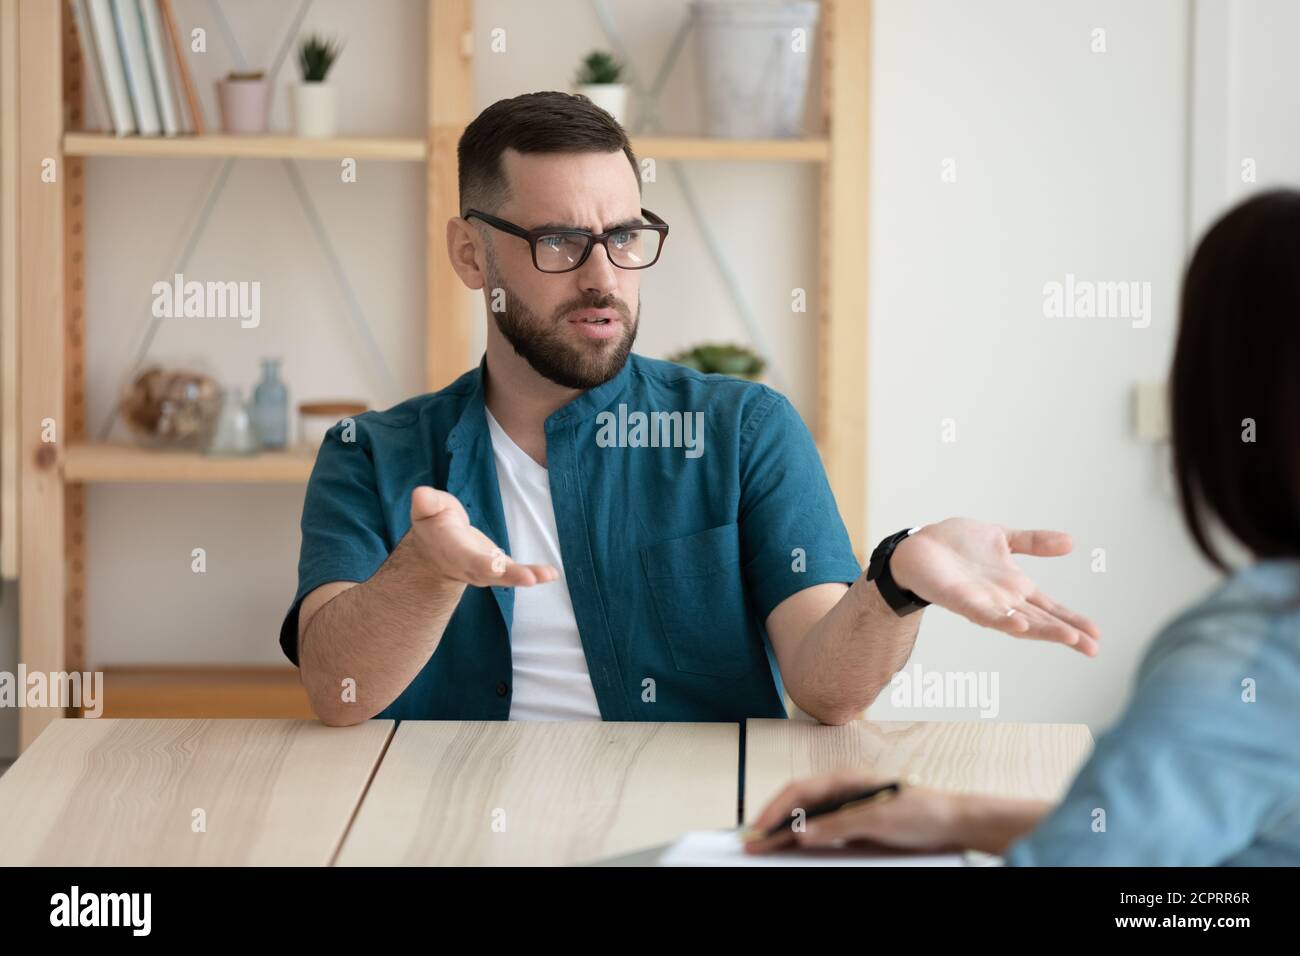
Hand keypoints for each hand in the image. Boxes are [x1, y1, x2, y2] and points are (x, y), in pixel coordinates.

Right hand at [407, 486, 557, 587]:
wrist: (437, 551)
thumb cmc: (434, 523)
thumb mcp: (427, 509)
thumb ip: (426, 503)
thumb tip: (420, 493)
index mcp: (453, 550)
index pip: (467, 558)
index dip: (481, 563)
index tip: (495, 564)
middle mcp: (471, 566)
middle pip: (491, 573)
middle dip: (510, 575)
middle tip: (529, 578)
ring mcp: (487, 570)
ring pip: (507, 576)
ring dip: (527, 576)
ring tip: (548, 575)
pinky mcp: (500, 567)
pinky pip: (518, 572)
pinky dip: (535, 574)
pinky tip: (552, 574)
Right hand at [743, 769, 962, 854]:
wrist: (954, 822)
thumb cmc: (922, 812)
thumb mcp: (878, 820)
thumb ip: (839, 824)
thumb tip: (803, 832)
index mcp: (846, 779)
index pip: (799, 791)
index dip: (775, 810)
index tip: (758, 831)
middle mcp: (843, 789)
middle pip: (798, 804)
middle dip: (772, 821)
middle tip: (751, 843)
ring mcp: (848, 805)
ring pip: (807, 817)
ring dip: (785, 831)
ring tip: (764, 847)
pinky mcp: (856, 822)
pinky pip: (821, 829)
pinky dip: (803, 838)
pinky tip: (794, 849)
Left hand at [888, 518, 1099, 655]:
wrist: (917, 546)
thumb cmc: (956, 545)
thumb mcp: (1001, 537)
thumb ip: (1033, 542)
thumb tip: (1071, 541)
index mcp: (1013, 588)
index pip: (1049, 608)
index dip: (1072, 620)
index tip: (1097, 634)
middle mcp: (1002, 600)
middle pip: (1040, 620)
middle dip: (1066, 633)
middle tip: (1093, 648)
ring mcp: (982, 602)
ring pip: (1017, 621)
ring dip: (1042, 630)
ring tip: (1068, 638)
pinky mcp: (960, 599)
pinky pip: (983, 613)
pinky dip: (1002, 620)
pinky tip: (1020, 624)